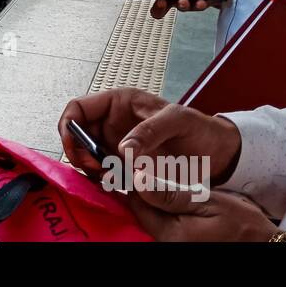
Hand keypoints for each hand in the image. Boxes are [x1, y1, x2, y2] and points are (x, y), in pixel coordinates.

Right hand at [57, 88, 241, 182]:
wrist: (216, 154)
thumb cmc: (199, 128)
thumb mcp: (177, 121)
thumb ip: (150, 131)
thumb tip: (122, 148)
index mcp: (119, 103)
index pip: (79, 108)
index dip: (69, 126)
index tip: (74, 146)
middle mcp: (112, 124)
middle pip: (77, 136)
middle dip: (78, 152)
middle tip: (94, 168)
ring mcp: (116, 146)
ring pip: (86, 156)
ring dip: (90, 169)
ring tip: (109, 177)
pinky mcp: (124, 166)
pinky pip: (102, 173)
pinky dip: (103, 180)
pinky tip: (117, 183)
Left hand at [127, 184, 278, 241]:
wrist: (262, 244)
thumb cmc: (239, 222)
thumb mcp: (206, 201)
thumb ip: (170, 195)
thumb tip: (137, 180)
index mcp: (171, 234)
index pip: (138, 205)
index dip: (135, 182)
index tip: (135, 162)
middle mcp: (167, 244)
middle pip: (143, 213)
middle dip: (144, 192)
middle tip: (146, 169)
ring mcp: (173, 246)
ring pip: (152, 219)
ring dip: (154, 202)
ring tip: (160, 182)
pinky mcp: (180, 245)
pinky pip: (163, 226)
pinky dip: (164, 212)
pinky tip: (171, 200)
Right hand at [143, 0, 230, 18]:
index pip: (158, 1)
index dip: (155, 5)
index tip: (156, 0)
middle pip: (166, 8)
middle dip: (162, 8)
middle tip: (162, 3)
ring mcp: (192, 0)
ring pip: (184, 7)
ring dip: (182, 5)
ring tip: (183, 0)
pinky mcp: (206, 1)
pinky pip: (201, 5)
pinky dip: (200, 4)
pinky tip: (200, 1)